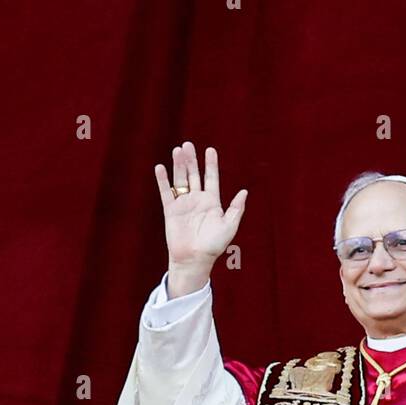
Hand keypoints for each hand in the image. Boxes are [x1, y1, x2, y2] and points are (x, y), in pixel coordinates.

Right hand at [155, 142, 247, 297]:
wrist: (194, 260)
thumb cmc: (213, 246)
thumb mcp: (229, 227)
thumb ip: (236, 209)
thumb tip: (244, 191)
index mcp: (212, 202)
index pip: (211, 178)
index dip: (211, 164)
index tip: (210, 150)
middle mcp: (197, 200)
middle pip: (194, 174)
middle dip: (191, 160)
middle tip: (188, 145)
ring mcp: (183, 204)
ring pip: (180, 179)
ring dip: (178, 165)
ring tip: (178, 151)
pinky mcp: (171, 210)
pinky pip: (166, 192)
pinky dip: (163, 180)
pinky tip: (161, 168)